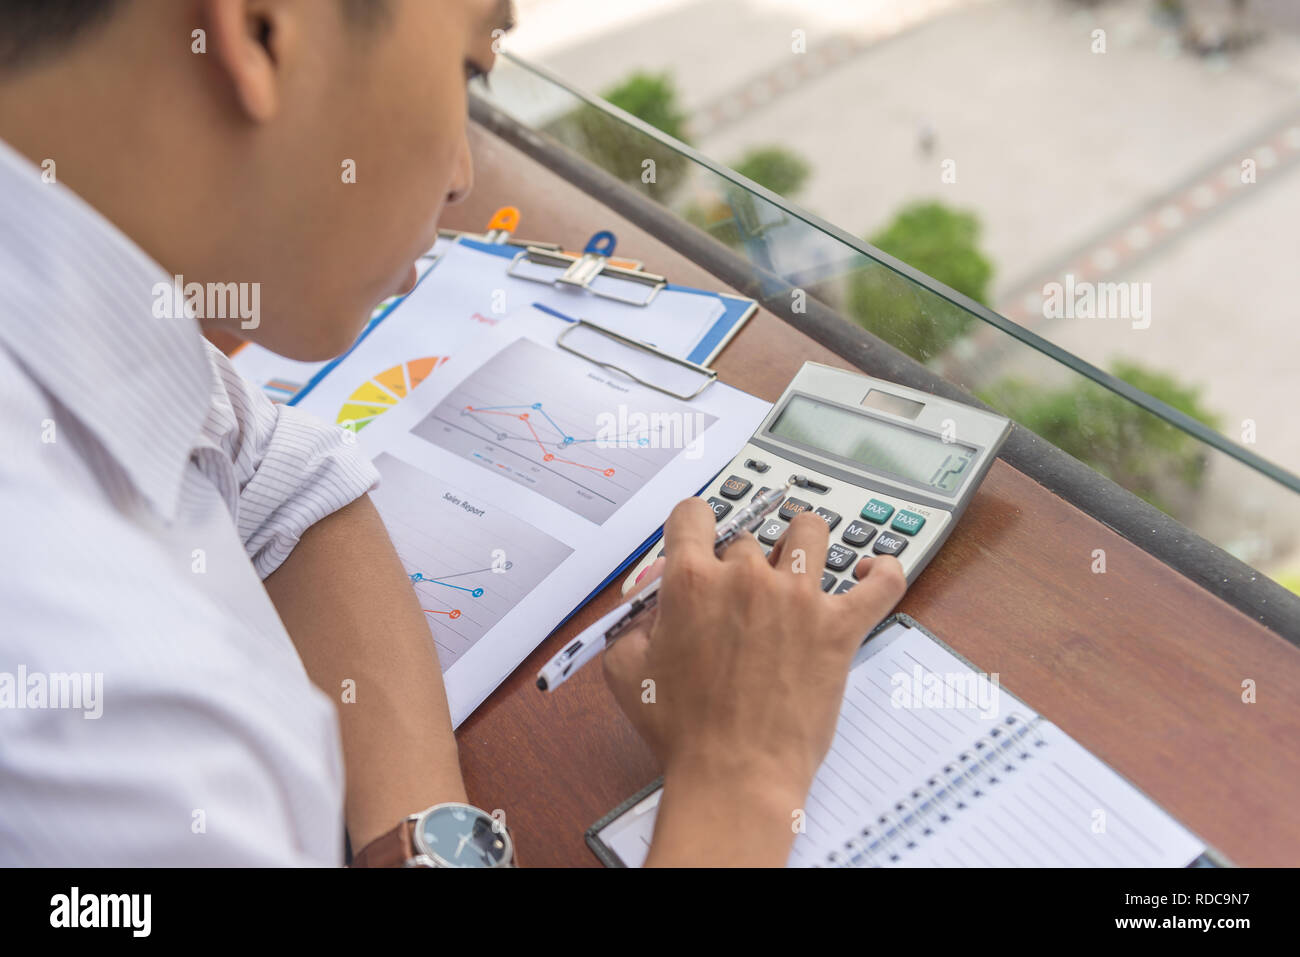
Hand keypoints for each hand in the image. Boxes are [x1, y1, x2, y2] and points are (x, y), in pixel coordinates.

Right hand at [603, 497, 906, 864]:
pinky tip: (873, 572)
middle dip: (740, 566)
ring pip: (810, 533)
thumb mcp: (626, 671)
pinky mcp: (839, 628)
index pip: (693, 514)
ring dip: (802, 544)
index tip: (698, 541)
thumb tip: (653, 610)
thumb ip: (632, 625)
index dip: (693, 526)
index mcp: (692, 581)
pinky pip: (882, 582)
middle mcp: (747, 577)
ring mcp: (798, 599)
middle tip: (737, 604)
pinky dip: (883, 571)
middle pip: (747, 539)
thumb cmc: (682, 733)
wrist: (733, 775)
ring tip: (798, 568)